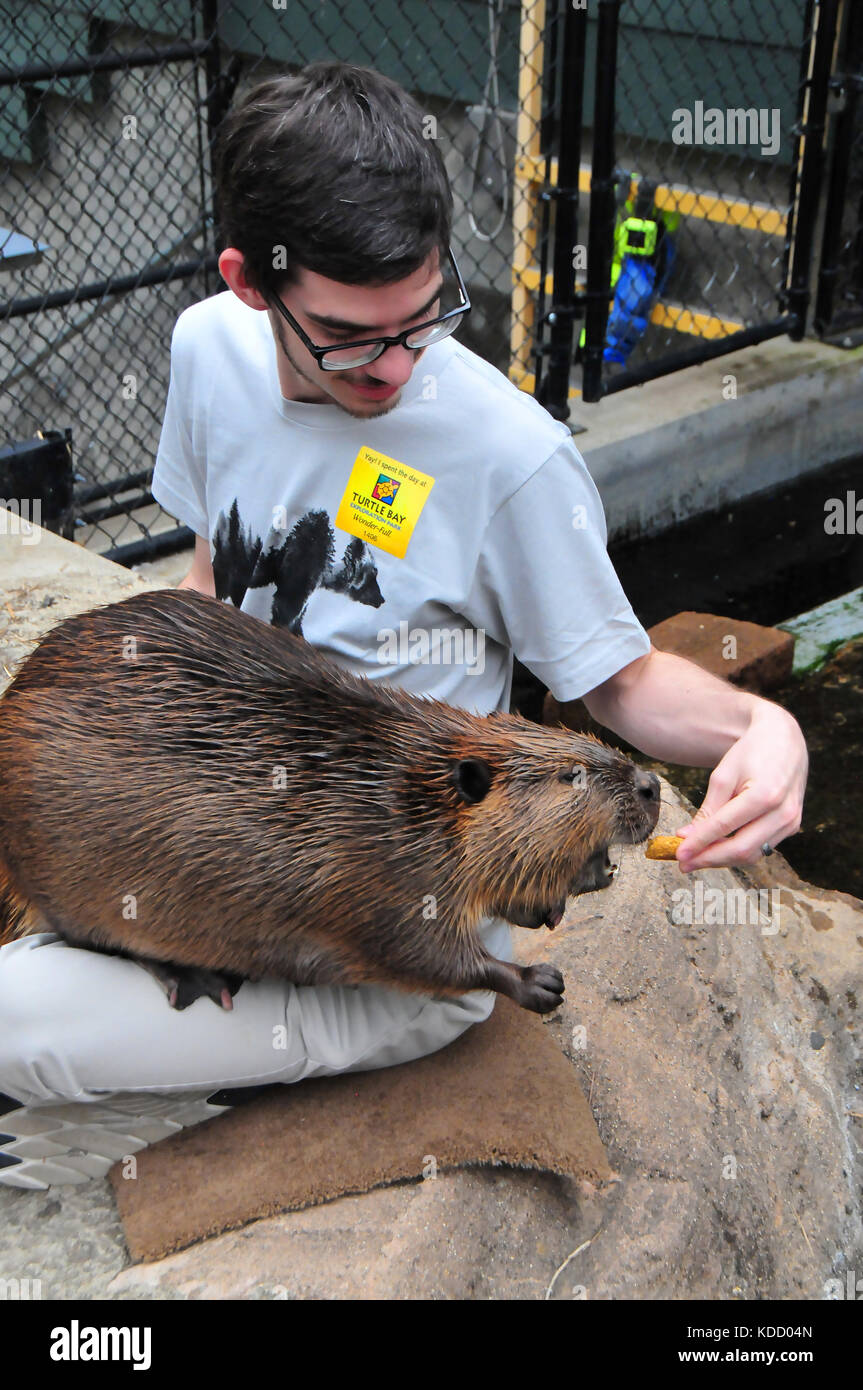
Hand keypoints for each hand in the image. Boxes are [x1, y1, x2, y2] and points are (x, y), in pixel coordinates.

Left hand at [673, 701, 807, 870]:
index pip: (724, 827)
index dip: (699, 843)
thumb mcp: (724, 775)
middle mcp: (782, 812)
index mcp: (765, 794)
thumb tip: (687, 837)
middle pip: (741, 849)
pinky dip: (738, 851)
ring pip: (752, 854)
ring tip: (697, 858)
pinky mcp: (793, 826)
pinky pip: (761, 847)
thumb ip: (708, 809)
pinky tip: (718, 849)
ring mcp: (791, 821)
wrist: (784, 739)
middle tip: (684, 864)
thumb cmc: (751, 753)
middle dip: (708, 859)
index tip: (679, 854)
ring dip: (722, 859)